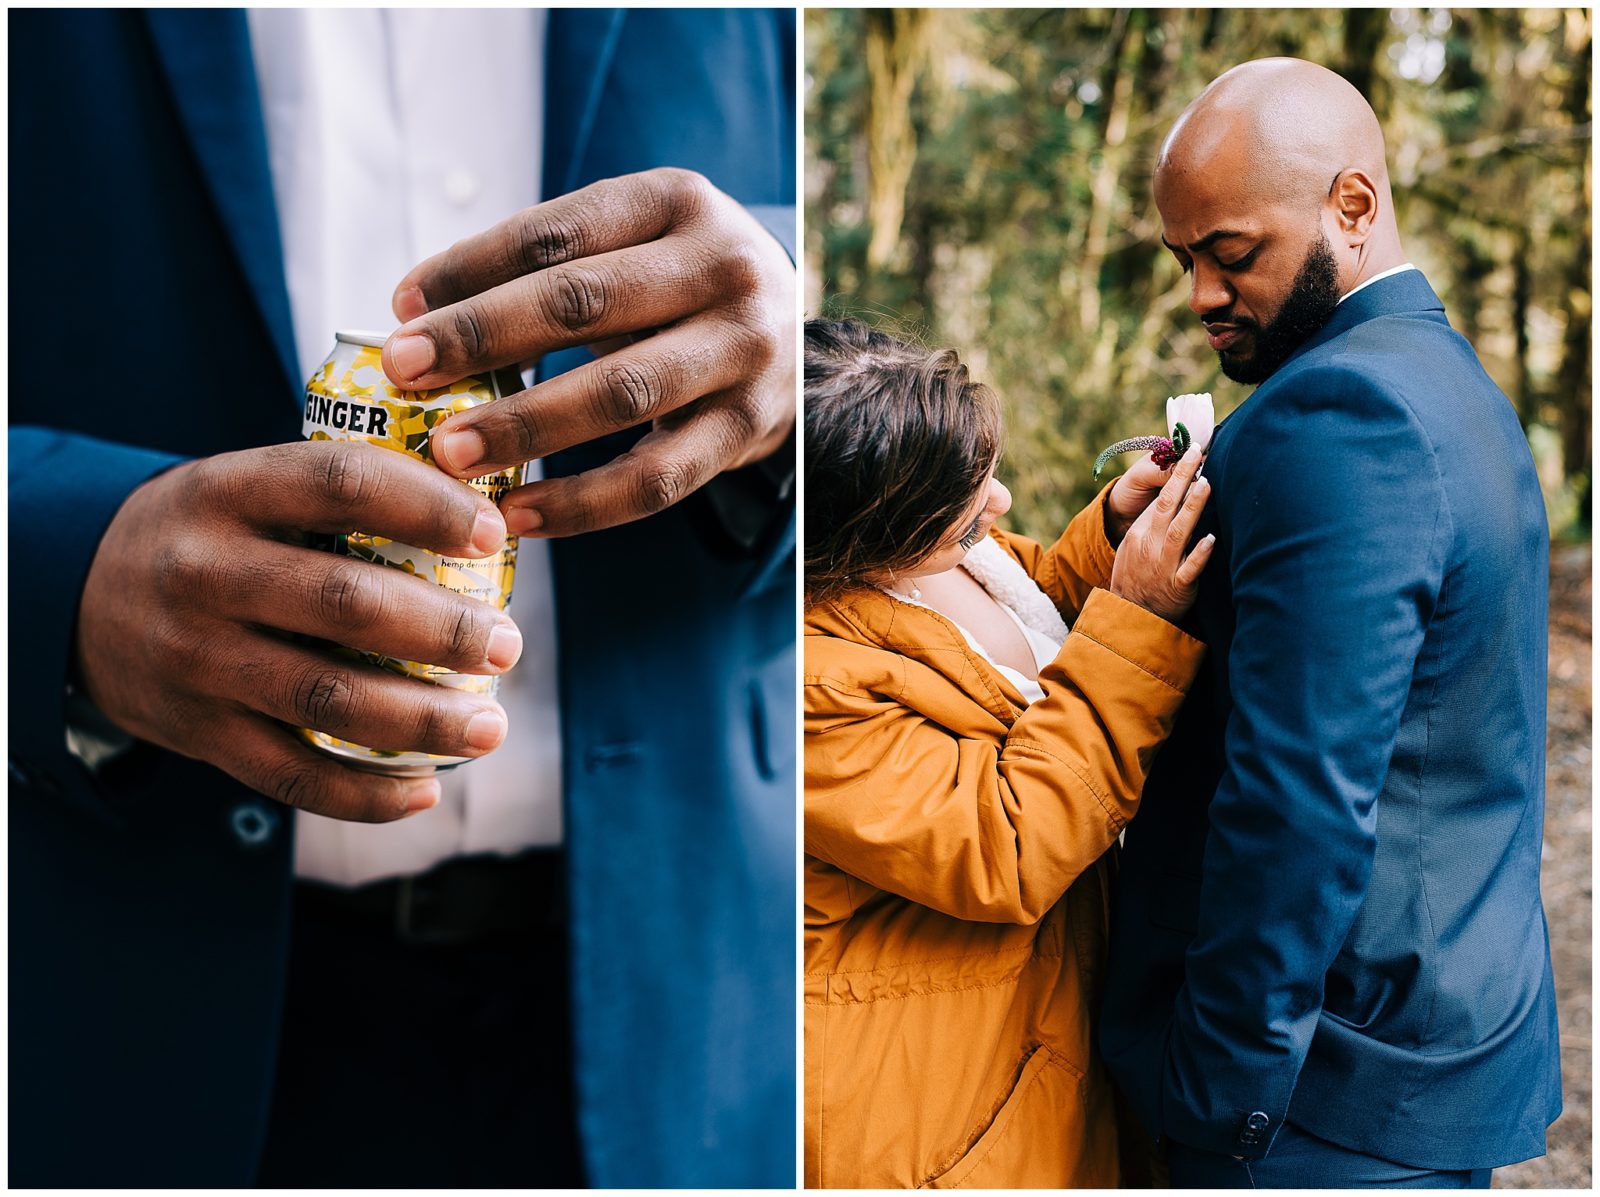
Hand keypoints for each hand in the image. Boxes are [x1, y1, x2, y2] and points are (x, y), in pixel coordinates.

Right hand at [74, 441, 524, 821]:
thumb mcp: (247, 486)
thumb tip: (488, 516)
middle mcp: (206, 572)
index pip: (340, 484)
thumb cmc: (212, 535)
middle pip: (344, 603)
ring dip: (423, 720)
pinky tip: (424, 789)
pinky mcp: (196, 731)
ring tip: (490, 727)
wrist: (76, 593)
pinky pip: (290, 775)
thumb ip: (338, 496)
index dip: (426, 506)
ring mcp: (197, 658)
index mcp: (228, 492)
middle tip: (507, 645)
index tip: (492, 532)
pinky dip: (364, 794)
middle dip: (442, 631)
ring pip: (326, 699)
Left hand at [380, 167, 795, 536]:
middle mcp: (724, 267)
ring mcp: (746, 352)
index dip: (472, 269)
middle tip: (403, 371)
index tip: (401, 308)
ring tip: (450, 453)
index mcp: (678, 201)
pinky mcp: (748, 431)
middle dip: (482, 338)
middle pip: (584, 302)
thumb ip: (543, 269)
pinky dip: (581, 503)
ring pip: (621, 393)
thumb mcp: (629, 245)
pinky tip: (518, 514)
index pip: (558, 231)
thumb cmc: (674, 289)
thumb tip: (415, 311)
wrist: (787, 344)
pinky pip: (655, 479)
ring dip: (524, 426)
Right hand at [1108, 449, 1214, 621]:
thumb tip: (1172, 498)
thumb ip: (1150, 524)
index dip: (1176, 476)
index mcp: (1139, 533)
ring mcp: (1163, 564)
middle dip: (1183, 477)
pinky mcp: (1177, 586)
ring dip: (1193, 507)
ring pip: (1180, 531)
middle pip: (1167, 505)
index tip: (1191, 455)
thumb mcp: (1133, 546)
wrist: (1130, 614)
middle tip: (1198, 454)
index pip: (1159, 499)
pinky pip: (1190, 568)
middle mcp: (1150, 544)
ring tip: (1207, 484)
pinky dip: (1200, 554)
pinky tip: (1211, 539)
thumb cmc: (1136, 576)